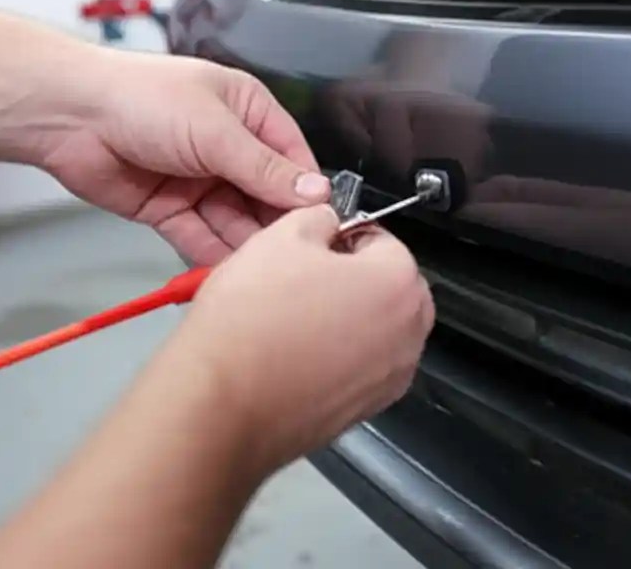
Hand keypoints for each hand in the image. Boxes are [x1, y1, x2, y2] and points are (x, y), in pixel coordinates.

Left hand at [40, 52, 329, 264]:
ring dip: (246, 245)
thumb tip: (315, 191)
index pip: (291, 157)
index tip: (324, 223)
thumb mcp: (215, 131)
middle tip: (294, 256)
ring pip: (234, 221)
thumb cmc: (141, 98)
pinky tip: (229, 273)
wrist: (68, 115)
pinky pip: (199, 236)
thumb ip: (265, 168)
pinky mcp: (169, 208)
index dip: (306, 191)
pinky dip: (212, 255)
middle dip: (276, 224)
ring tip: (265, 272)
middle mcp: (226, 146)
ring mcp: (198, 179)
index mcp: (247, 111)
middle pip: (265, 195)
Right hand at [163, 205, 434, 472]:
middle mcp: (408, 334)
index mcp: (399, 282)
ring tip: (293, 317)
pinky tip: (294, 353)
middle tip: (303, 278)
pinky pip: (358, 370)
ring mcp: (390, 379)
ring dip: (346, 319)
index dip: (344, 235)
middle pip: (389, 288)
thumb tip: (326, 223)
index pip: (383, 240)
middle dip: (354, 278)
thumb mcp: (280, 238)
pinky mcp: (364, 411)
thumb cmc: (252, 320)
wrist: (222, 404)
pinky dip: (336, 357)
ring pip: (375, 332)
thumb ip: (316, 219)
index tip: (317, 242)